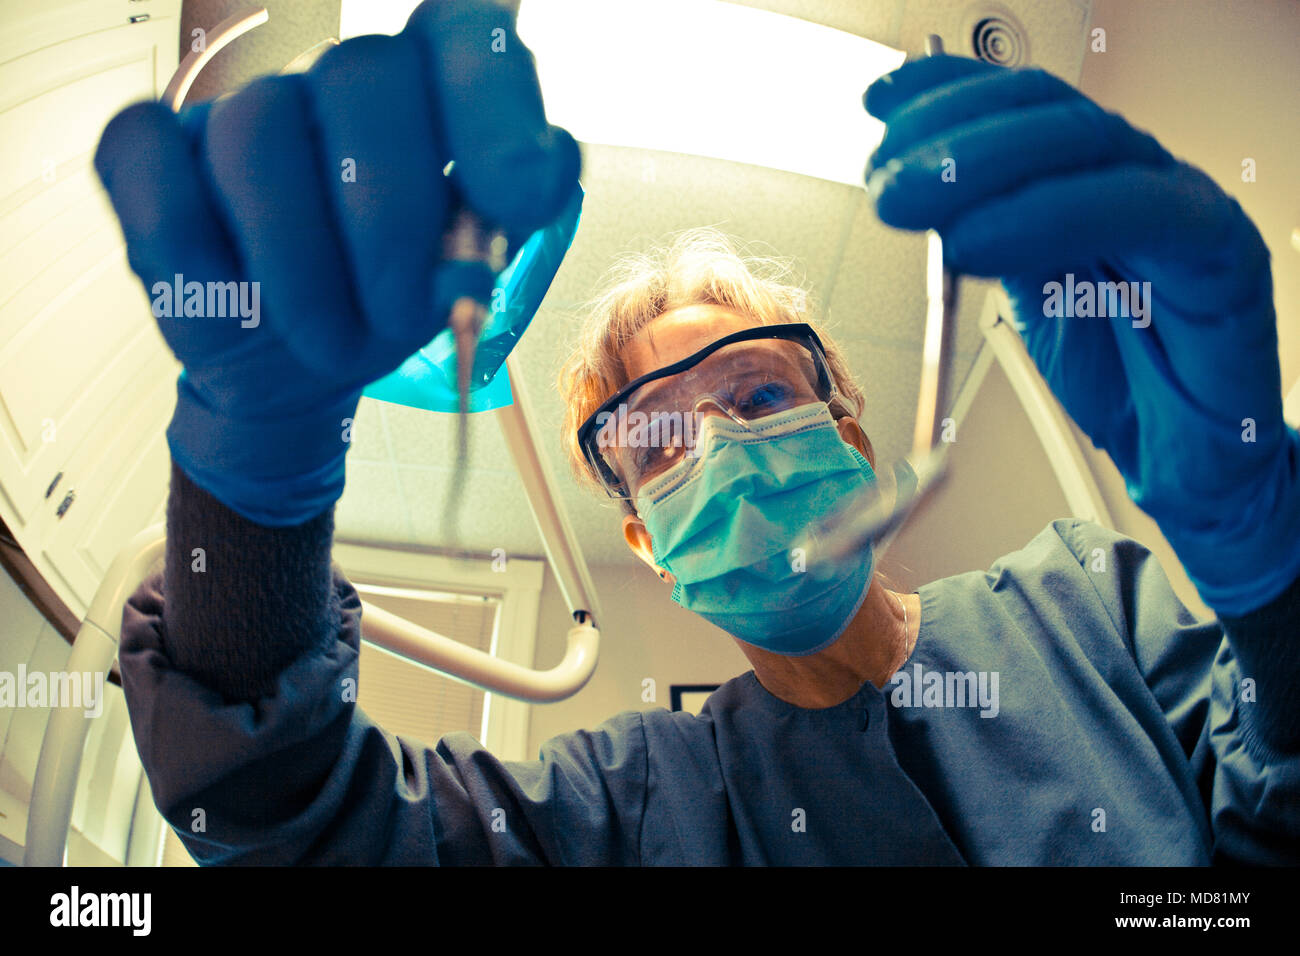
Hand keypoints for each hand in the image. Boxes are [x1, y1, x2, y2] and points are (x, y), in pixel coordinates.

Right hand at [94, 0, 579, 525]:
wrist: (299, 369)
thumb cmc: (388, 305)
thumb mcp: (456, 288)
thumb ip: (479, 258)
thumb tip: (461, 267)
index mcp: (433, 96)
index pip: (466, 38)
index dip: (493, 108)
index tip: (516, 202)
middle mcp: (339, 82)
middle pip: (362, 79)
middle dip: (391, 223)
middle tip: (398, 316)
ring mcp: (243, 108)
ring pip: (256, 133)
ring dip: (300, 268)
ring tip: (330, 343)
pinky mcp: (153, 151)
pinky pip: (149, 161)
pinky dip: (193, 252)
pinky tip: (230, 302)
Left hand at [862, 54, 1299, 614]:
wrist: (1190, 456)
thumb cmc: (1118, 378)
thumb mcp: (1028, 297)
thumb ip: (988, 239)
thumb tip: (917, 195)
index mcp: (1088, 179)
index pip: (1018, 105)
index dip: (947, 94)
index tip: (878, 107)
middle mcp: (1135, 175)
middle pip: (1045, 110)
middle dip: (951, 128)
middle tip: (885, 175)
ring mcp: (1181, 202)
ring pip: (1083, 142)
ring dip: (982, 161)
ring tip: (910, 200)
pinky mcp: (1219, 248)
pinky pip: (1139, 208)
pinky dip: (1050, 215)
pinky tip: (976, 243)